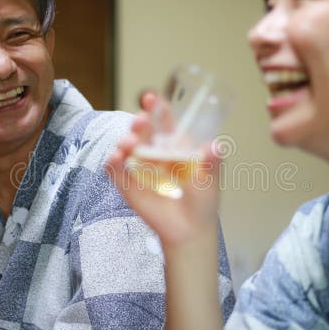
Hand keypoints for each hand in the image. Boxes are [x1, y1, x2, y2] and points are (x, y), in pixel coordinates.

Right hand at [107, 92, 221, 250]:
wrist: (190, 231)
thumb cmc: (202, 201)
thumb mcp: (210, 179)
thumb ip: (211, 162)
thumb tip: (215, 146)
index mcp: (175, 146)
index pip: (164, 122)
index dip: (158, 108)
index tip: (152, 98)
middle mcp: (155, 153)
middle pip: (143, 131)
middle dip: (139, 122)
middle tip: (141, 120)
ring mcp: (139, 168)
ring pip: (127, 147)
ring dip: (125, 141)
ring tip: (130, 144)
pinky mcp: (128, 185)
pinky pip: (116, 170)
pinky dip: (113, 162)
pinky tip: (115, 158)